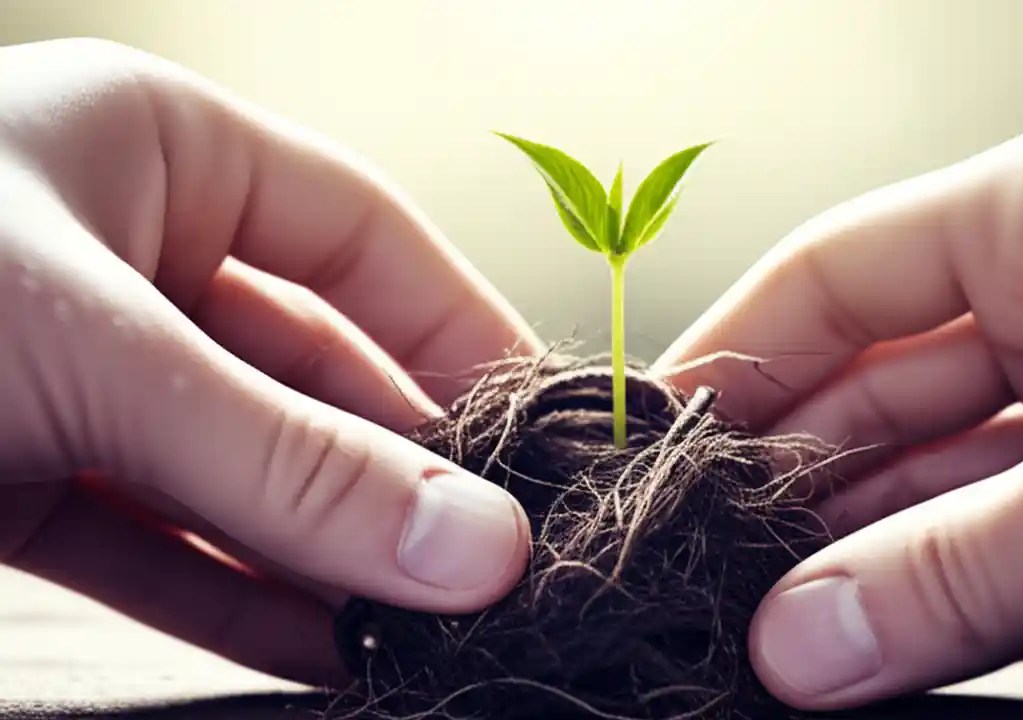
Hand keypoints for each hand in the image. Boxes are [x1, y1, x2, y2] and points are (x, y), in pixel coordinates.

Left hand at [0, 39, 534, 684]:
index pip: (360, 235)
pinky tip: (324, 654)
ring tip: (430, 626)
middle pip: (312, 365)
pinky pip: (160, 544)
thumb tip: (477, 550)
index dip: (462, 327)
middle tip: (498, 558)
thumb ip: (286, 463)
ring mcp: (68, 377)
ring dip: (330, 550)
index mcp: (149, 149)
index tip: (543, 428)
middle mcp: (119, 255)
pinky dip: (240, 600)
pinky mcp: (12, 485)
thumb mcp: (86, 362)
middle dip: (400, 467)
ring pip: (242, 468)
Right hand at [660, 97, 1022, 708]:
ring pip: (949, 488)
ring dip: (866, 563)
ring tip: (774, 627)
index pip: (848, 270)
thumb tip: (797, 643)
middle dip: (796, 480)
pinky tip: (869, 650)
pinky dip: (947, 609)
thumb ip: (953, 570)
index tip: (658, 435)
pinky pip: (1017, 560)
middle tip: (710, 559)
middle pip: (886, 386)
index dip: (741, 352)